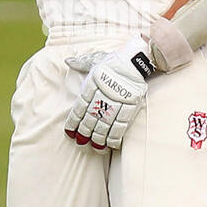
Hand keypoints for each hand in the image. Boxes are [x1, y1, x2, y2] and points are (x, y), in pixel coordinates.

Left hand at [64, 36, 155, 150]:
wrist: (137, 59)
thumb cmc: (114, 61)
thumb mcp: (96, 59)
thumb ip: (82, 63)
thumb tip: (68, 61)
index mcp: (93, 82)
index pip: (80, 106)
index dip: (74, 121)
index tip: (70, 132)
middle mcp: (104, 92)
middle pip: (92, 117)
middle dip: (85, 132)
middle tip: (81, 143)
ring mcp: (119, 99)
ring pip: (106, 123)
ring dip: (100, 137)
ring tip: (95, 147)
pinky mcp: (132, 104)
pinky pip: (122, 123)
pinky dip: (116, 135)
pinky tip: (111, 144)